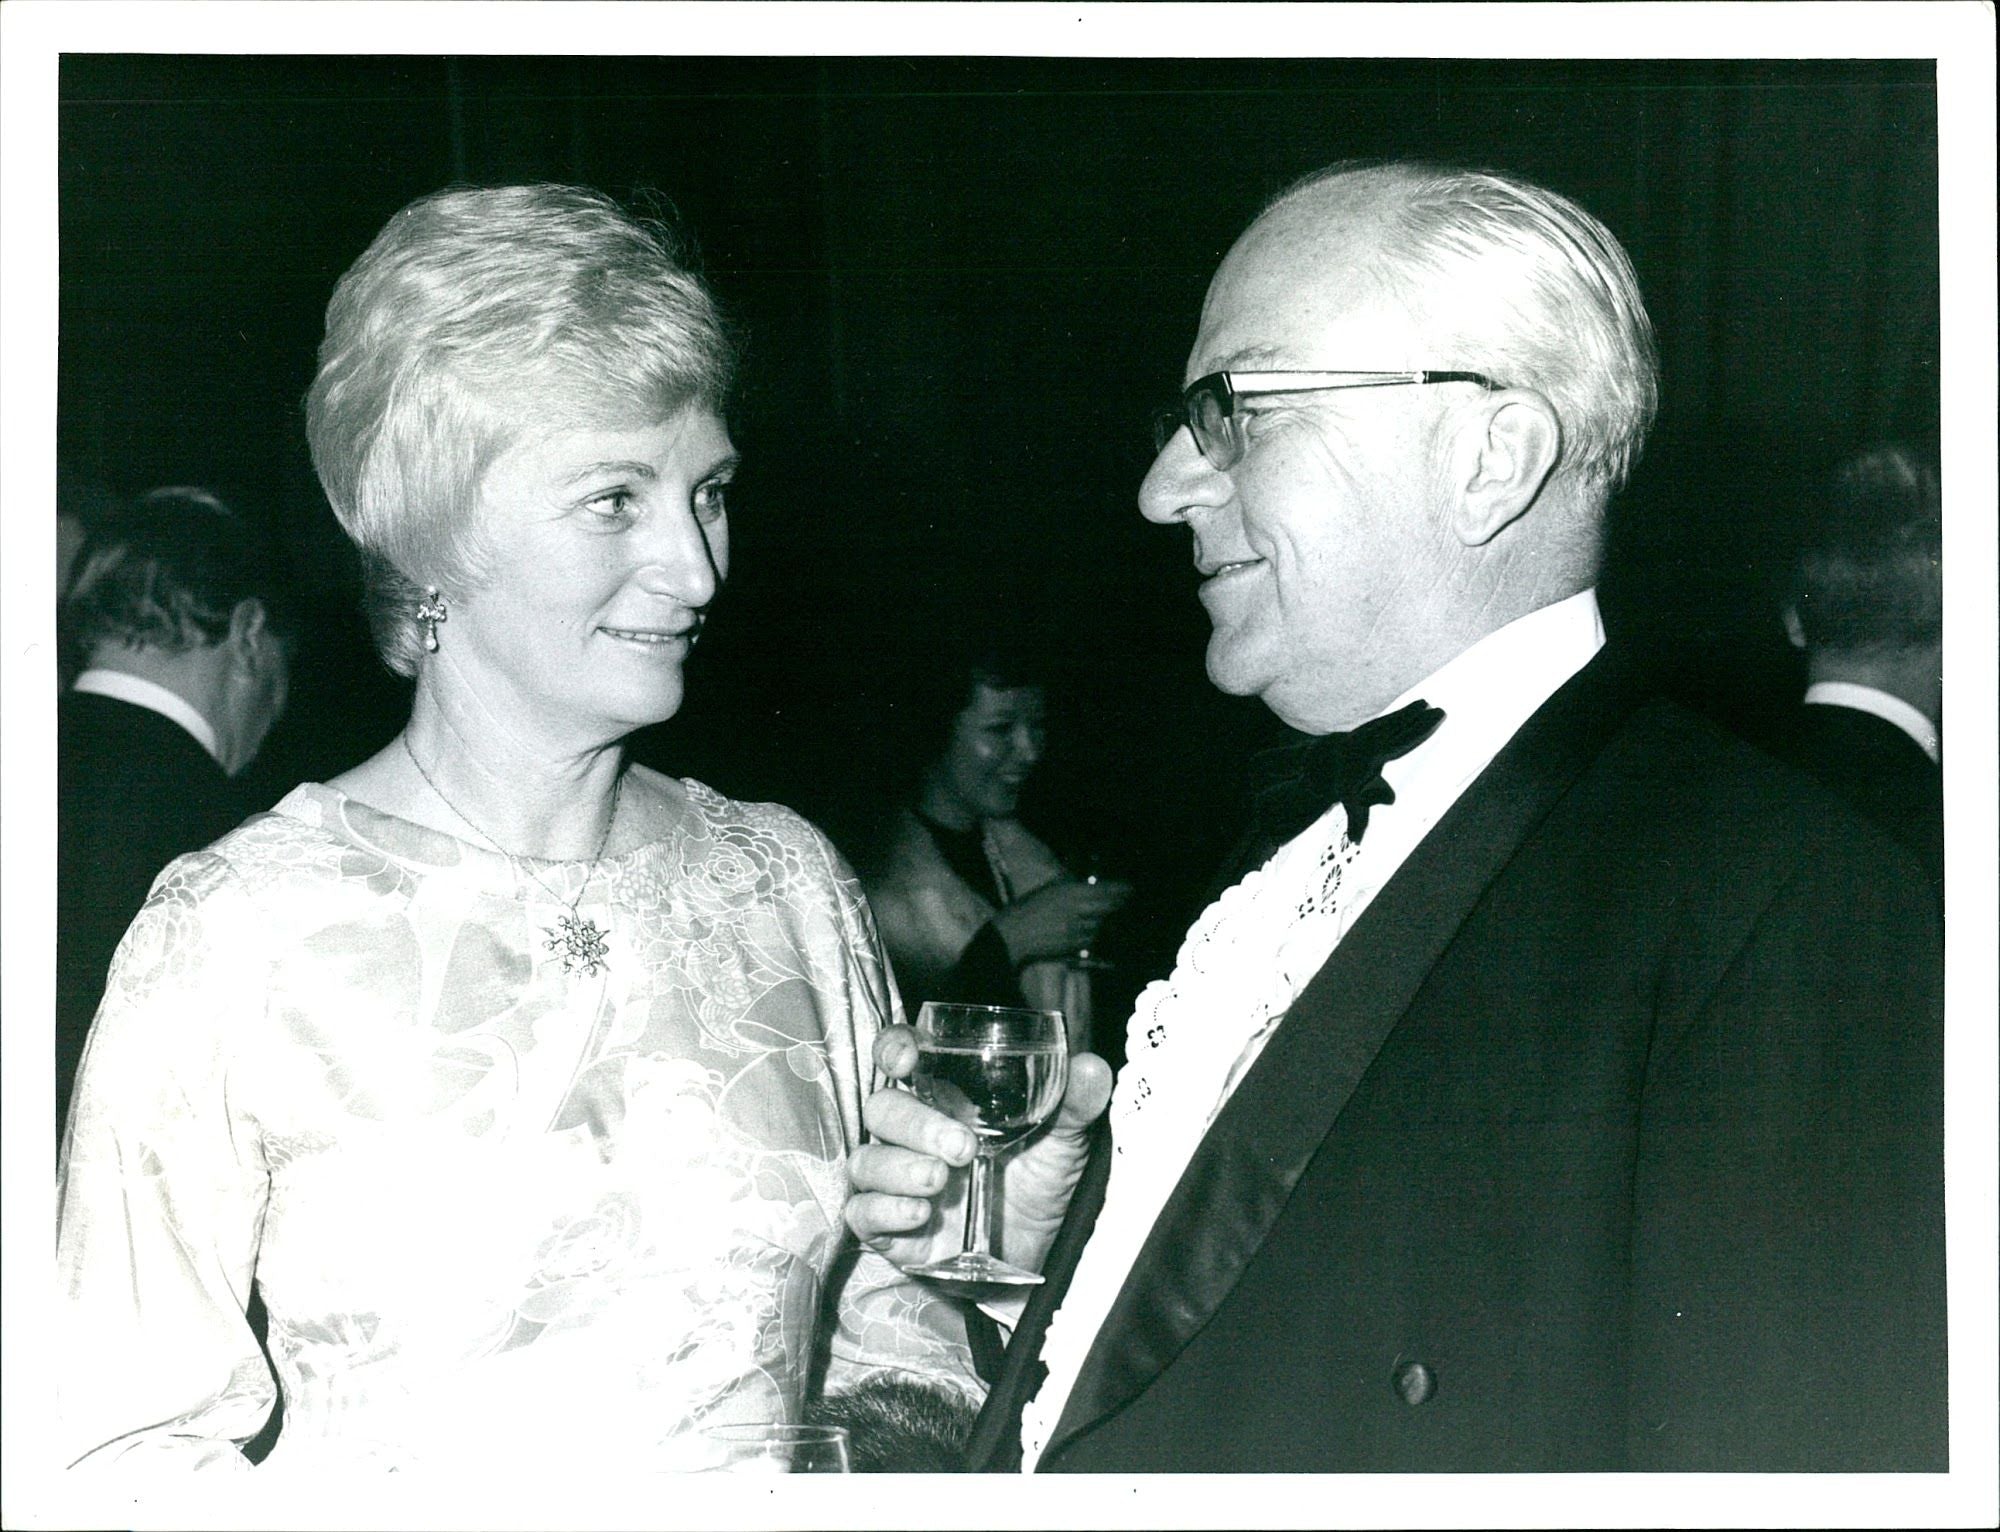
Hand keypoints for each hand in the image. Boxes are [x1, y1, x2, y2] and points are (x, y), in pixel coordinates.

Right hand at [847, 1024, 1112, 1277]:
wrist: (1036, 1260)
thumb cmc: (1038, 1187)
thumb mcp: (1063, 1144)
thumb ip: (1074, 1105)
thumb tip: (1092, 1068)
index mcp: (944, 1100)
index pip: (900, 1057)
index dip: (894, 1049)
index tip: (908, 1058)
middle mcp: (911, 1134)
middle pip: (883, 1108)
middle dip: (917, 1124)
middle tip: (963, 1148)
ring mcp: (894, 1181)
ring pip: (867, 1160)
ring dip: (900, 1167)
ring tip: (940, 1180)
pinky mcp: (886, 1228)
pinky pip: (862, 1212)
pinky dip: (886, 1209)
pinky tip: (919, 1213)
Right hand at [988, 876, 1134, 965]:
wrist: (1012, 936)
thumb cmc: (1025, 908)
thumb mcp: (1048, 889)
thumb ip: (1068, 885)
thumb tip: (1084, 882)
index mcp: (1072, 893)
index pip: (1106, 891)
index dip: (1121, 890)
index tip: (1130, 888)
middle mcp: (1079, 911)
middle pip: (1109, 907)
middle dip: (1119, 903)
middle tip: (1125, 900)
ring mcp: (1078, 931)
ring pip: (1100, 924)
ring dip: (1103, 920)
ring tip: (1101, 914)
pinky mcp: (1073, 946)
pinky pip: (1090, 939)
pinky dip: (1091, 934)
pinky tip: (1087, 930)